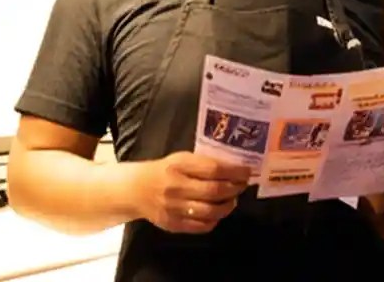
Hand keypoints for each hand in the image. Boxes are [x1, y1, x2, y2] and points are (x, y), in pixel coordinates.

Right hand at [133, 152, 250, 233]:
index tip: (246, 172)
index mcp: (180, 166)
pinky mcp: (174, 224)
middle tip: (242, 186)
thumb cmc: (165, 170)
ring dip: (227, 206)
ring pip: (211, 211)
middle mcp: (177, 187)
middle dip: (234, 189)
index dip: (234, 172)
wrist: (137, 190)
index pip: (214, 169)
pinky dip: (214, 220)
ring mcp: (175, 208)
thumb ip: (205, 163)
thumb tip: (235, 168)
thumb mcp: (182, 159)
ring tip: (232, 200)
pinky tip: (217, 213)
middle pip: (215, 191)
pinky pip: (201, 226)